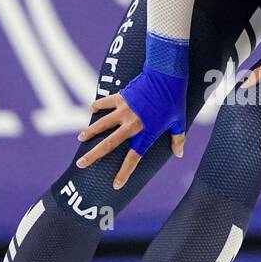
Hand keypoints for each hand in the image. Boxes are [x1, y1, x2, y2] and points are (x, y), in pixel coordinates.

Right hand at [76, 72, 185, 189]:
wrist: (165, 76)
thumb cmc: (174, 100)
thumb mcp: (179, 121)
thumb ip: (178, 139)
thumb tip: (179, 154)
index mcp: (145, 134)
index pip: (132, 159)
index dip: (124, 173)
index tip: (116, 185)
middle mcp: (131, 125)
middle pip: (108, 145)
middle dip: (93, 156)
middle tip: (81, 164)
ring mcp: (123, 110)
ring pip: (101, 124)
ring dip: (90, 132)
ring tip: (81, 139)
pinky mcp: (120, 97)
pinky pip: (105, 103)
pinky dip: (97, 106)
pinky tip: (91, 109)